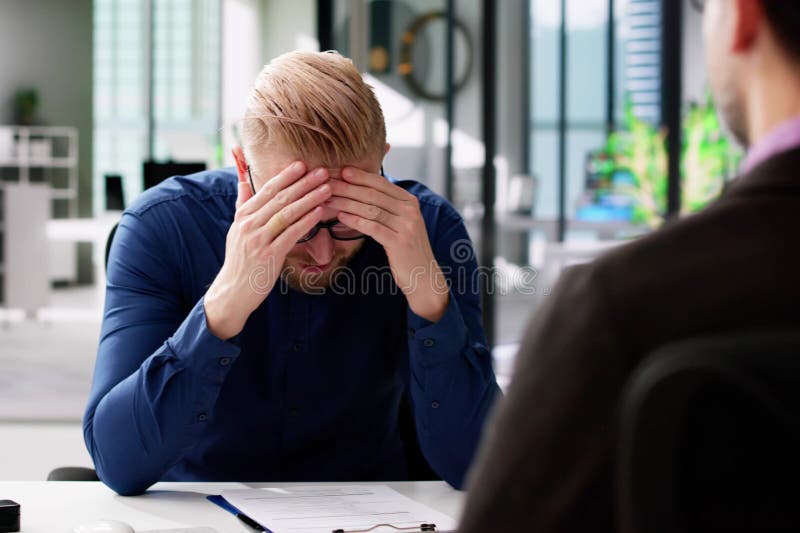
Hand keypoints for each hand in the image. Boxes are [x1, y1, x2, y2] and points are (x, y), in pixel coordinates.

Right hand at [204, 162, 331, 338]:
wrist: (233, 291)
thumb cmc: (240, 259)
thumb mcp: (236, 228)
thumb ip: (243, 203)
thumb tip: (242, 179)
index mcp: (243, 215)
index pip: (267, 190)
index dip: (286, 176)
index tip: (302, 164)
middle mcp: (249, 224)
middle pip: (280, 198)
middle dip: (304, 183)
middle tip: (323, 171)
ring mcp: (259, 239)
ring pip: (287, 213)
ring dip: (309, 199)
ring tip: (327, 189)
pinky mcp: (269, 255)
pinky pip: (291, 234)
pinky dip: (306, 221)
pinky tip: (319, 212)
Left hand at [326, 167, 448, 321]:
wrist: (424, 277)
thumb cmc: (406, 250)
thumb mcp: (401, 223)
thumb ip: (387, 207)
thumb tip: (362, 192)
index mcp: (409, 201)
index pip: (381, 183)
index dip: (360, 176)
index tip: (340, 170)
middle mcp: (410, 210)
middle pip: (373, 194)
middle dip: (348, 187)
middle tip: (327, 182)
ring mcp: (407, 225)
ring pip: (371, 209)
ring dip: (347, 203)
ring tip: (328, 199)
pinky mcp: (400, 241)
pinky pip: (373, 227)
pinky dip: (355, 220)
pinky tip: (340, 217)